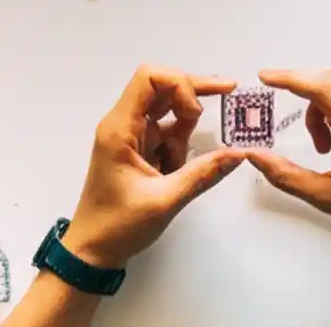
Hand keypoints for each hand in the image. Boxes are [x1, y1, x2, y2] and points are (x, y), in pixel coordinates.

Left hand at [61, 65, 245, 267]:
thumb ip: (203, 174)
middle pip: (162, 87)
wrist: (91, 251)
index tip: (197, 112)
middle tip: (229, 93)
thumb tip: (239, 153)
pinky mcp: (140, 150)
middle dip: (193, 93)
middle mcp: (124, 125)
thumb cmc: (118, 226)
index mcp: (120, 128)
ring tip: (181, 163)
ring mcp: (132, 136)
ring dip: (186, 128)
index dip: (179, 84)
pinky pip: (167, 133)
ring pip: (168, 110)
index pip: (149, 78)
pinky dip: (180, 146)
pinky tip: (178, 170)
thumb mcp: (165, 200)